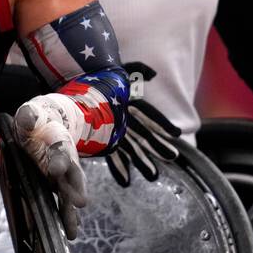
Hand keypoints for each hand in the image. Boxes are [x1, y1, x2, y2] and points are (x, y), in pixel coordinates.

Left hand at [15, 93, 86, 238]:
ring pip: (69, 196)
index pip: (61, 153)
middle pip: (72, 179)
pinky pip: (62, 203)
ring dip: (70, 213)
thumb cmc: (36, 121)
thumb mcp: (31, 115)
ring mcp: (62, 177)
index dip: (59, 160)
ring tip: (72, 232)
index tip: (55, 169)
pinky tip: (68, 233)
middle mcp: (65, 163)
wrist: (46, 126)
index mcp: (60, 144)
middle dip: (75, 191)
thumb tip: (26, 116)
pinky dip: (65, 218)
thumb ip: (29, 116)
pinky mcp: (56, 186)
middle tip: (80, 203)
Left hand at [106, 61, 182, 187]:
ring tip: (153, 176)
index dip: (163, 124)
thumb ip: (136, 70)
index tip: (176, 134)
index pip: (150, 115)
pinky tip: (125, 181)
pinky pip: (112, 155)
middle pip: (144, 135)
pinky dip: (118, 167)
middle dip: (157, 147)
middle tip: (171, 157)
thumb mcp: (117, 72)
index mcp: (131, 105)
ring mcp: (116, 131)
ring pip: (131, 148)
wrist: (75, 88)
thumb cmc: (97, 80)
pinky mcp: (103, 140)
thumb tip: (153, 74)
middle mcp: (127, 120)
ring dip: (141, 162)